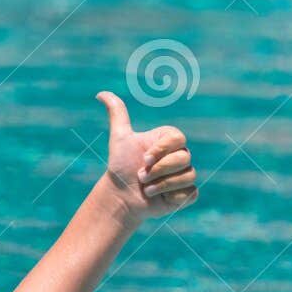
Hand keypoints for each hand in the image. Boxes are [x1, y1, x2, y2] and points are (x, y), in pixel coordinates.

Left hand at [95, 91, 197, 224]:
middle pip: (183, 158)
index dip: (160, 152)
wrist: (119, 195)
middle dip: (157, 171)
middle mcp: (181, 155)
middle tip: (141, 176)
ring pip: (188, 176)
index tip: (144, 159)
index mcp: (170, 139)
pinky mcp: (187, 194)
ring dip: (161, 185)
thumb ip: (117, 114)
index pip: (178, 139)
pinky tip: (160, 198)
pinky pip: (190, 194)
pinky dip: (172, 197)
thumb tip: (101, 93)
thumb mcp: (119, 138)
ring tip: (146, 189)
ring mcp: (185, 174)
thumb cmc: (120, 166)